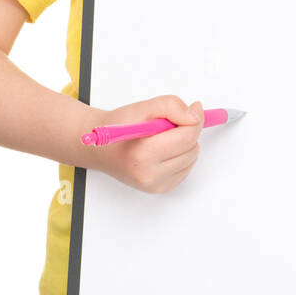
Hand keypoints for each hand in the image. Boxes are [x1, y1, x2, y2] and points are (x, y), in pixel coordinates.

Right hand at [88, 95, 204, 193]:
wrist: (101, 148)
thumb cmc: (118, 127)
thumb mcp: (143, 107)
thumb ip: (171, 106)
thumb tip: (194, 116)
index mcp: (142, 154)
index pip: (187, 137)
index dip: (195, 119)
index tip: (194, 108)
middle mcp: (149, 174)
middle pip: (191, 148)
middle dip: (186, 131)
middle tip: (168, 123)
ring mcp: (155, 184)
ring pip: (191, 158)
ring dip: (183, 144)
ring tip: (161, 137)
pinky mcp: (160, 189)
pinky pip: (185, 169)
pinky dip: (180, 156)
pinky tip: (162, 150)